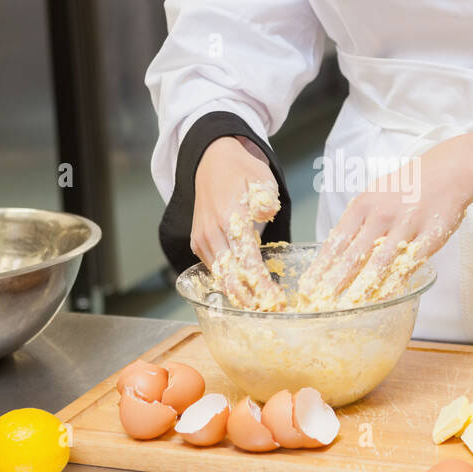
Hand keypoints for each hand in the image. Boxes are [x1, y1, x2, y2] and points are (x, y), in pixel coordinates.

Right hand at [191, 136, 282, 309]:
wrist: (211, 162)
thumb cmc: (241, 172)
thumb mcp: (261, 177)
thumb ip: (265, 198)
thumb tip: (264, 212)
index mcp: (229, 216)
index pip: (246, 258)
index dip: (260, 282)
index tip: (275, 299)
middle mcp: (211, 231)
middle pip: (229, 274)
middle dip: (249, 296)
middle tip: (270, 309)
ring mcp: (202, 238)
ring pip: (219, 275)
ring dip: (238, 292)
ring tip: (258, 305)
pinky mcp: (197, 242)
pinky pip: (212, 268)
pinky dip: (227, 281)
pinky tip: (243, 291)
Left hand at [299, 137, 472, 306]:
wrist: (448, 171)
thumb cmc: (407, 187)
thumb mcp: (374, 196)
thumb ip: (356, 223)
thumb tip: (334, 252)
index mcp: (363, 205)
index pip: (336, 241)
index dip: (321, 267)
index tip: (309, 287)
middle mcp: (381, 215)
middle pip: (353, 254)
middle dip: (334, 282)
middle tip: (321, 302)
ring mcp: (406, 225)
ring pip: (380, 261)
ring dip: (362, 286)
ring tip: (348, 305)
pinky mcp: (430, 236)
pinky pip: (409, 263)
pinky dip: (395, 282)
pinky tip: (383, 297)